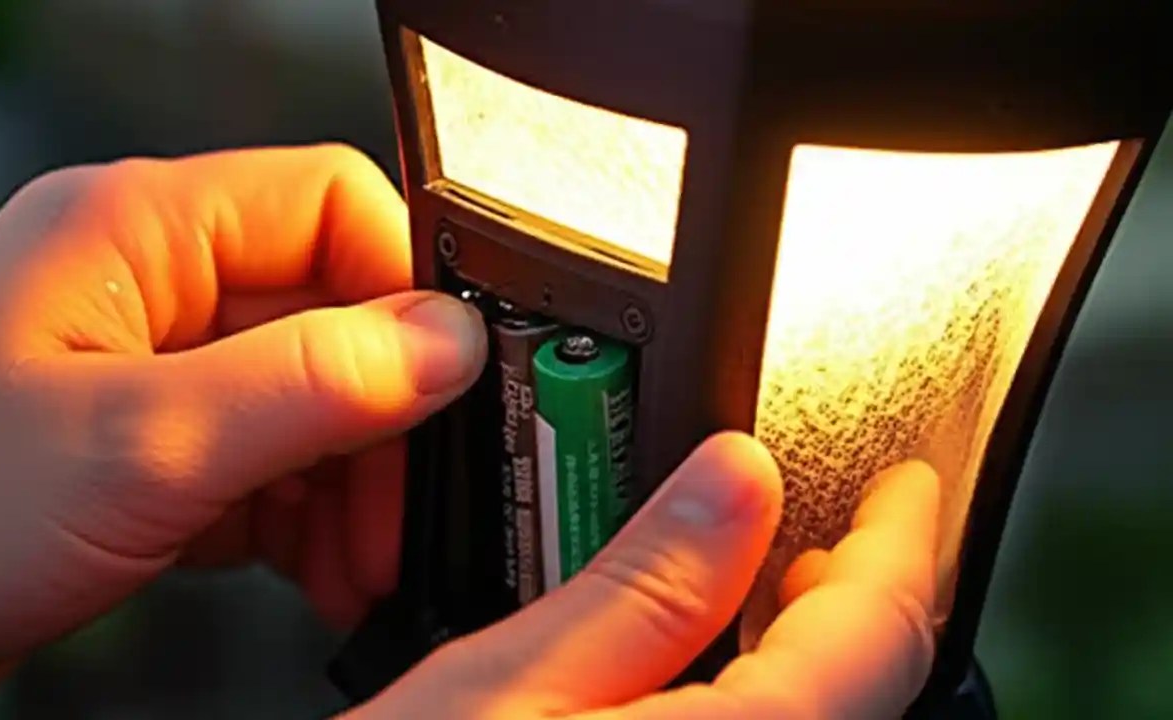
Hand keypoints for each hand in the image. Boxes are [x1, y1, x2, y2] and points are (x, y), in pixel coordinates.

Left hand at [0, 147, 485, 700]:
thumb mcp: (134, 445)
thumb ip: (306, 386)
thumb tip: (444, 343)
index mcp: (141, 232)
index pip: (332, 206)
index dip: (408, 286)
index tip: (453, 378)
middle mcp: (152, 292)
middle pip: (334, 318)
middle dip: (386, 420)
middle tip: (412, 508)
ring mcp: (149, 377)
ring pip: (308, 402)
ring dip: (353, 483)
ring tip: (363, 563)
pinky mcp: (144, 456)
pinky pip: (265, 465)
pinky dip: (305, 520)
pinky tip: (317, 570)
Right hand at [351, 435, 938, 719]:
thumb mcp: (499, 695)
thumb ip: (640, 591)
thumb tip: (732, 482)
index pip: (879, 637)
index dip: (898, 541)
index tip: (901, 490)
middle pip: (875, 698)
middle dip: (866, 603)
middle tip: (845, 535)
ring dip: (826, 664)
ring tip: (790, 597)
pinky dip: (778, 713)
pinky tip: (723, 692)